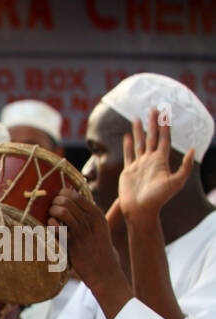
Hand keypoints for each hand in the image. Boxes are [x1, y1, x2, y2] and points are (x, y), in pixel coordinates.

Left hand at [49, 187, 121, 288]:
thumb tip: (73, 196)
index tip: (57, 198)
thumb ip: (87, 212)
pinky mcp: (72, 244)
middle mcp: (90, 221)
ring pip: (62, 212)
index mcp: (96, 214)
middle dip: (55, 202)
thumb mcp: (99, 226)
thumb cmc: (98, 246)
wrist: (103, 268)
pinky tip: (51, 226)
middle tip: (52, 208)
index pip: (77, 196)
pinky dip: (51, 224)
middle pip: (67, 201)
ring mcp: (81, 232)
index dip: (63, 194)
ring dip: (52, 211)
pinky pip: (57, 228)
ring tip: (51, 216)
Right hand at [119, 107, 195, 222]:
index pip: (164, 138)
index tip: (165, 112)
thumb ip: (185, 167)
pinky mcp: (128, 171)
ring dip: (138, 130)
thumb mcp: (176, 183)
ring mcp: (139, 165)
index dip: (165, 125)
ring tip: (137, 117)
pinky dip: (127, 145)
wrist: (140, 211)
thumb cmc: (158, 199)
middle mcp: (150, 160)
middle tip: (152, 108)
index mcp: (161, 160)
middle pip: (152, 136)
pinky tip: (127, 136)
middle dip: (153, 122)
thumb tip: (192, 149)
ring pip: (139, 143)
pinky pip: (128, 155)